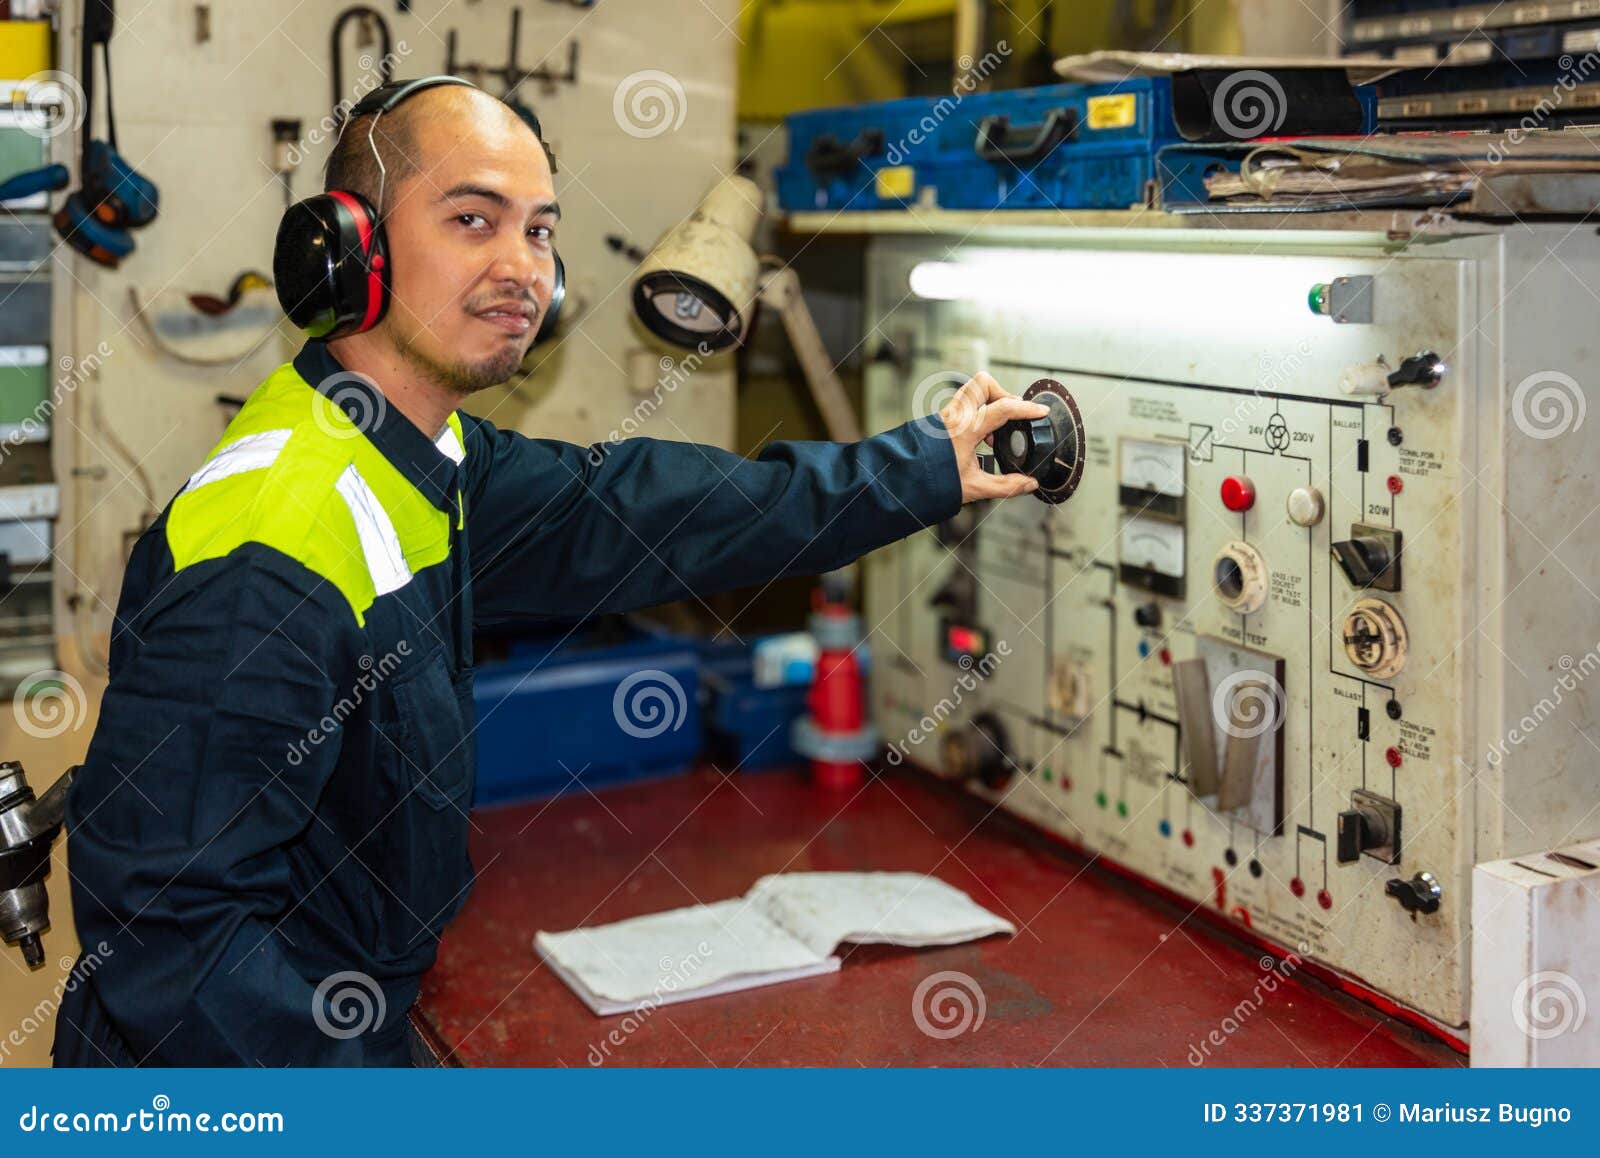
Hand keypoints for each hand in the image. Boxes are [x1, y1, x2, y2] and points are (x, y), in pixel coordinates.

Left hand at [938, 372, 1049, 503]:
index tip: (1041, 411)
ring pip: (972, 389)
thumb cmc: (934, 483)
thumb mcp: (974, 488)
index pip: (1002, 408)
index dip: (1026, 408)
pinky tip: (982, 435)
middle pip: (984, 383)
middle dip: (1003, 393)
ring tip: (997, 428)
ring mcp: (947, 414)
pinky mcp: (942, 418)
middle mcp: (955, 416)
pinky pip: (965, 402)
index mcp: (965, 430)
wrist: (905, 482)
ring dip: (989, 401)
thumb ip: (1006, 486)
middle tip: (1012, 414)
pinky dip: (978, 410)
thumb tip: (1029, 484)